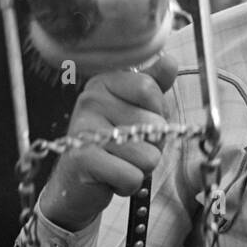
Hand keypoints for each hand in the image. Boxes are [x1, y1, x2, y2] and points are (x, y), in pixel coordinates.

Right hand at [39, 55, 178, 233]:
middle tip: (126, 149)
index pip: (150, 90)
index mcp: (105, 82)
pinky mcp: (82, 158)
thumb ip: (153, 86)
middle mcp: (91, 99)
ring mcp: (84, 128)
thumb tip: (171, 61)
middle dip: (151, 146)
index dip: (157, 113)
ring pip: (148, 155)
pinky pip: (132, 176)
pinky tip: (110, 178)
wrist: (75, 184)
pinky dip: (127, 185)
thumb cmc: (111, 145)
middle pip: (154, 124)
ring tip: (118, 163)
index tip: (138, 122)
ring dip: (140, 168)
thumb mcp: (134, 110)